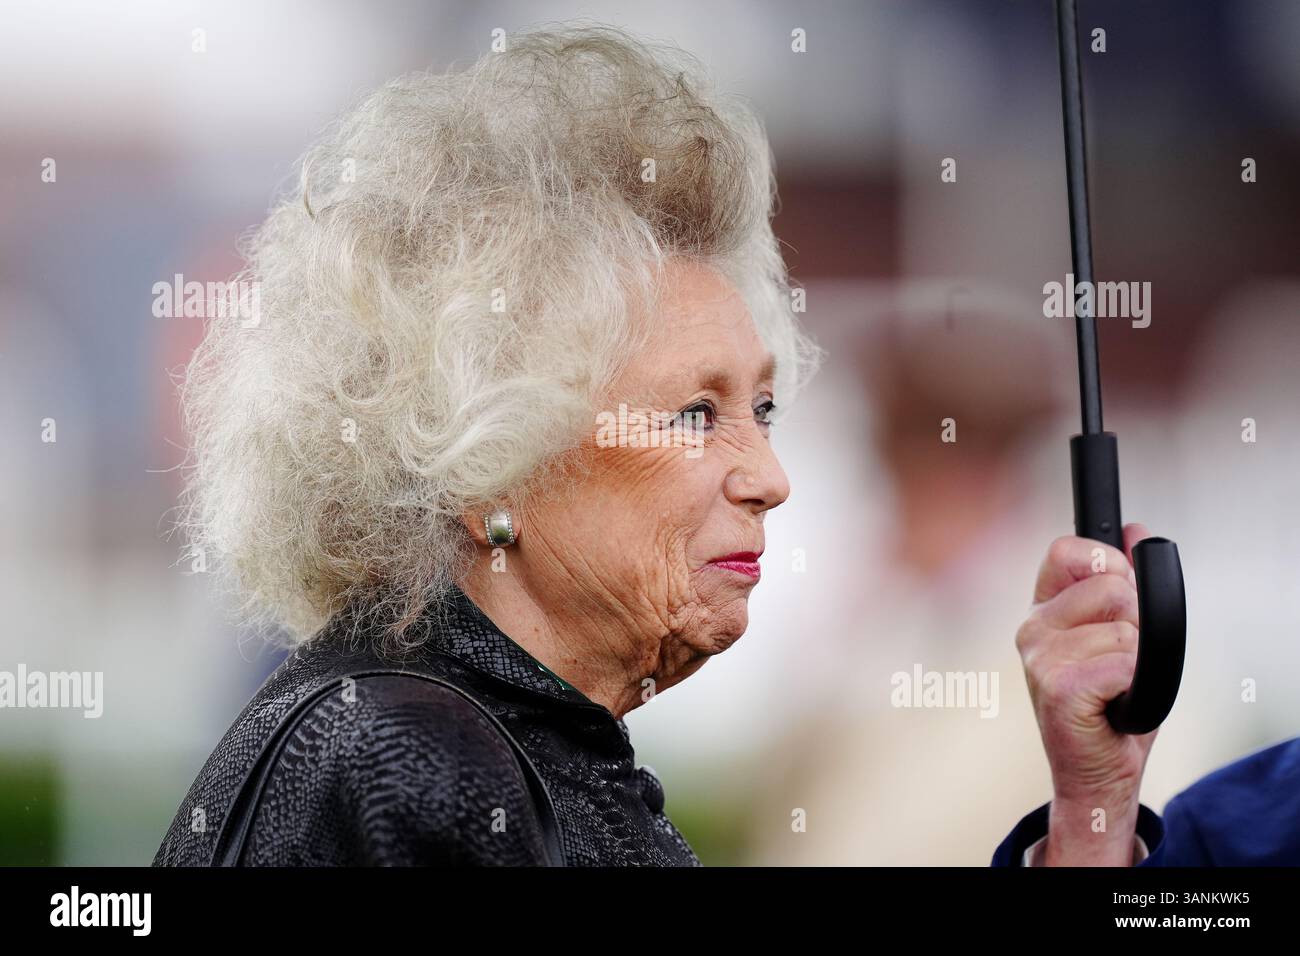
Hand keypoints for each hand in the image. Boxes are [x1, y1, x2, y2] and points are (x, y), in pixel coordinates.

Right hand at [1015, 523, 1157, 864]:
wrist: (1097, 773)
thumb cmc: (1109, 709)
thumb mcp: (1121, 633)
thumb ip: (1126, 580)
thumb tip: (1137, 531)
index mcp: (1044, 609)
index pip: (1069, 550)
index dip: (1107, 565)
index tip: (1118, 603)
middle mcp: (1033, 628)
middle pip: (1112, 587)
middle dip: (1136, 622)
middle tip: (1120, 661)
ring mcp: (1040, 657)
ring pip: (1126, 630)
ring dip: (1138, 662)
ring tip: (1116, 688)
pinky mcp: (1058, 687)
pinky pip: (1126, 663)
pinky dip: (1136, 687)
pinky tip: (1114, 705)